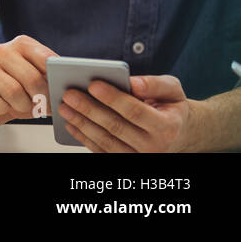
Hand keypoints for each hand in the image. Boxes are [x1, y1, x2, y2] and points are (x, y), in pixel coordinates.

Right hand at [0, 34, 56, 130]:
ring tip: (21, 106)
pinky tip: (2, 107)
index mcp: (21, 44)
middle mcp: (1, 51)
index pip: (46, 58)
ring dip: (22, 106)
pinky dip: (3, 110)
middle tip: (42, 107)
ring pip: (13, 92)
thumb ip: (50, 78)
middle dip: (41, 99)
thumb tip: (68, 88)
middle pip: (32, 78)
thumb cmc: (15, 90)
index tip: (57, 94)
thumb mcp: (35, 80)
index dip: (55, 81)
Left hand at [58, 74, 194, 152]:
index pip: (135, 111)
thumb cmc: (170, 107)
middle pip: (116, 126)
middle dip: (89, 109)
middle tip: (69, 94)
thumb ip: (154, 83)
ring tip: (64, 107)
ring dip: (82, 123)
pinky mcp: (127, 161)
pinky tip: (71, 124)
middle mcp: (155, 146)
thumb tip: (132, 82)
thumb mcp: (172, 90)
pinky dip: (84, 138)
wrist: (178, 133)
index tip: (93, 84)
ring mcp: (140, 156)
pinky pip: (102, 151)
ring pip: (106, 141)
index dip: (113, 98)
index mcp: (167, 126)